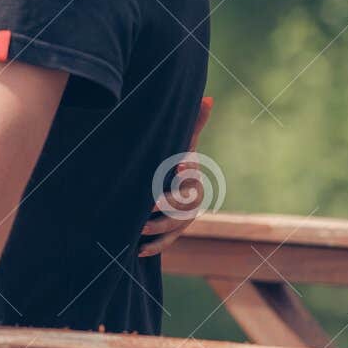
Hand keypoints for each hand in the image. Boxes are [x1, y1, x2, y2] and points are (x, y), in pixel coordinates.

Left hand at [137, 95, 213, 257]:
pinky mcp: (175, 233)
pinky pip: (168, 243)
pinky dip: (154, 247)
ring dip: (158, 229)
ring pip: (175, 226)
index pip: (191, 174)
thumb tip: (209, 97)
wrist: (174, 187)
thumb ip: (194, 124)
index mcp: (192, 177)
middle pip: (184, 205)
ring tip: (139, 228)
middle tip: (148, 206)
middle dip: (168, 206)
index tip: (177, 166)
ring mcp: (184, 219)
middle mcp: (192, 200)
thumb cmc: (176, 161)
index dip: (185, 171)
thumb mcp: (183, 144)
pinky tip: (138, 249)